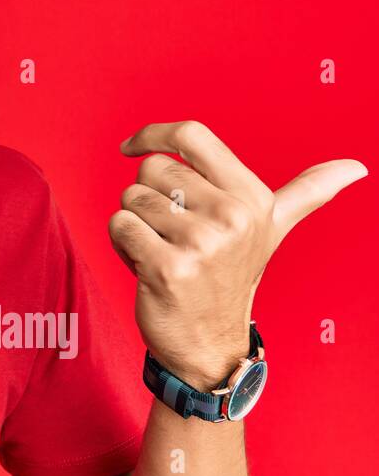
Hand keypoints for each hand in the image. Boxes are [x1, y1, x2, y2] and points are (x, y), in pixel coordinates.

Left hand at [108, 120, 366, 390]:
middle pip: (151, 168)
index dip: (154, 134)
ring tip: (164, 251)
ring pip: (131, 197)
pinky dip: (122, 244)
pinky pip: (119, 225)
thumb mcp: (273, 229)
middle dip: (149, 198)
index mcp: (251, 197)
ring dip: (136, 225)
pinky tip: (147, 266)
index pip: (192, 135)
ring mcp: (200, 243)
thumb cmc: (232, 274)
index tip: (132, 147)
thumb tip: (356, 168)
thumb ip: (308, 193)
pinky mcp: (167, 267)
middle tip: (174, 234)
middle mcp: (231, 216)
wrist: (211, 341)